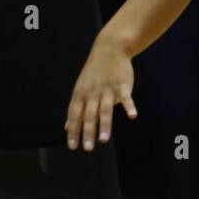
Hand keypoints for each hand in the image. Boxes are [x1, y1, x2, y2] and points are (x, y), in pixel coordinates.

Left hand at [65, 36, 136, 150]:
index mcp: (81, 95)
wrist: (109, 50)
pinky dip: (129, 106)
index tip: (72, 146)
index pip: (74, 116)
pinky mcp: (122, 85)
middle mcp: (92, 94)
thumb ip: (75, 110)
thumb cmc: (93, 74)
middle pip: (89, 115)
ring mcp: (107, 90)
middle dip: (87, 132)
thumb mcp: (80, 90)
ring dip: (105, 125)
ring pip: (105, 109)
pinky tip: (132, 116)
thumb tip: (66, 127)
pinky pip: (125, 97)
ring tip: (104, 140)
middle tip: (87, 148)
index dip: (73, 131)